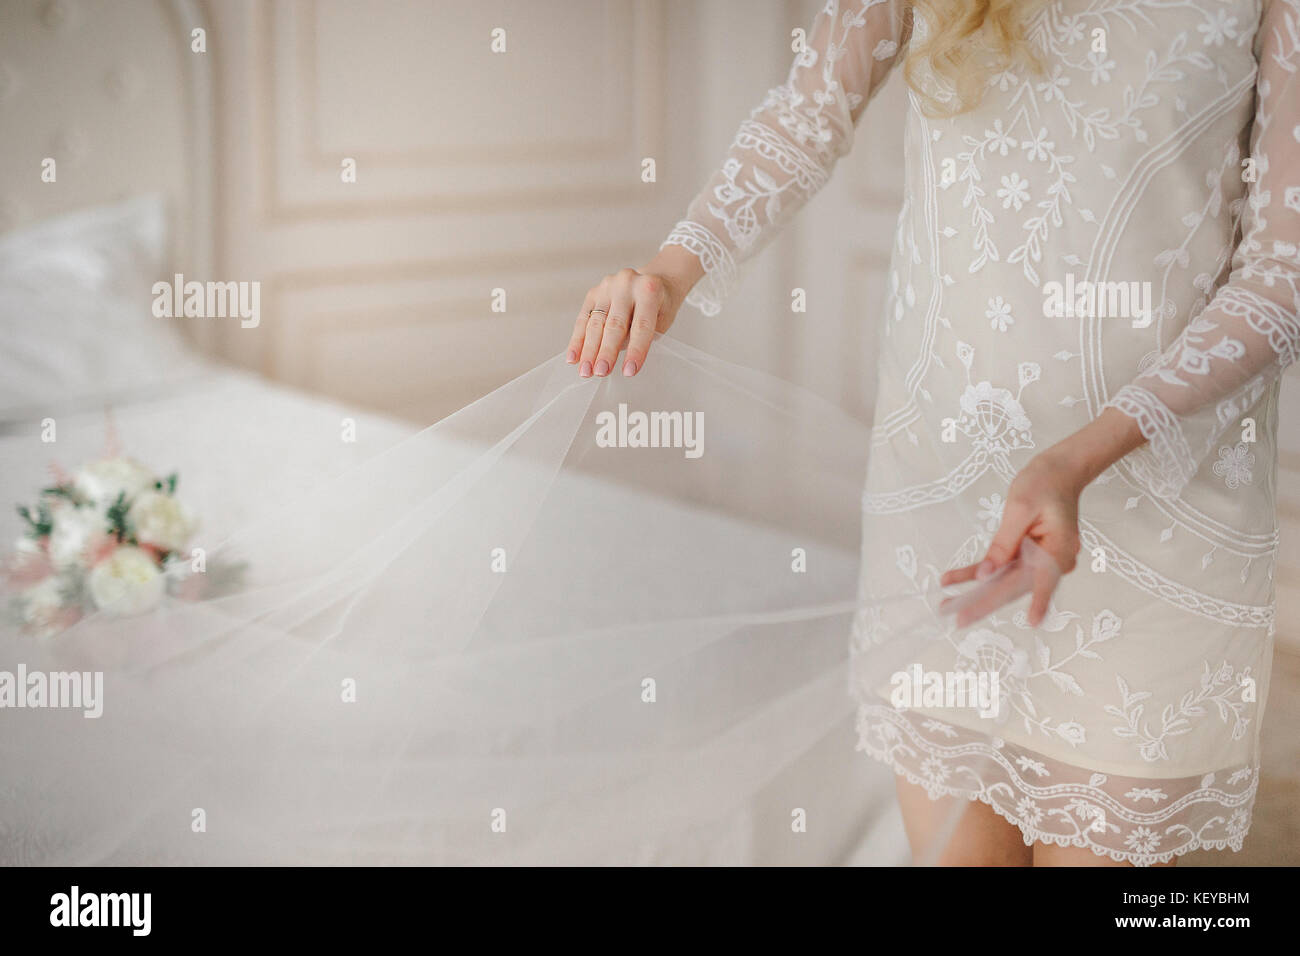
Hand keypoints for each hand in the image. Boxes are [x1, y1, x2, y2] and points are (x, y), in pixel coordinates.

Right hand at [566, 246, 700, 377]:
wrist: (654, 280)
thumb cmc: (660, 306)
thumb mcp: (662, 321)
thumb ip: (641, 336)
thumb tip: (613, 355)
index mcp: (649, 290)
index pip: (641, 325)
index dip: (635, 350)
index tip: (628, 372)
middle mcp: (627, 284)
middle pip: (615, 324)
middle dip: (607, 351)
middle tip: (600, 372)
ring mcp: (607, 286)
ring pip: (596, 323)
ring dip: (589, 350)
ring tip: (586, 371)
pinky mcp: (593, 292)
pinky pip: (583, 319)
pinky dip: (577, 340)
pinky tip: (574, 358)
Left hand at [940, 451, 1083, 626]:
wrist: (1058, 471)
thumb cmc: (1044, 484)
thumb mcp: (1019, 508)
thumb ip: (1003, 543)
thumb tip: (986, 574)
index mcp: (1059, 549)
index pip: (1045, 578)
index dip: (1039, 601)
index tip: (1032, 622)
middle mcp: (1052, 561)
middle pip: (1016, 586)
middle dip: (985, 603)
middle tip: (959, 620)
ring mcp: (1038, 561)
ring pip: (1004, 582)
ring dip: (976, 593)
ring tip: (947, 604)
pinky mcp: (1025, 556)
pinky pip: (1000, 568)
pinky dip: (977, 573)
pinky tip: (953, 579)